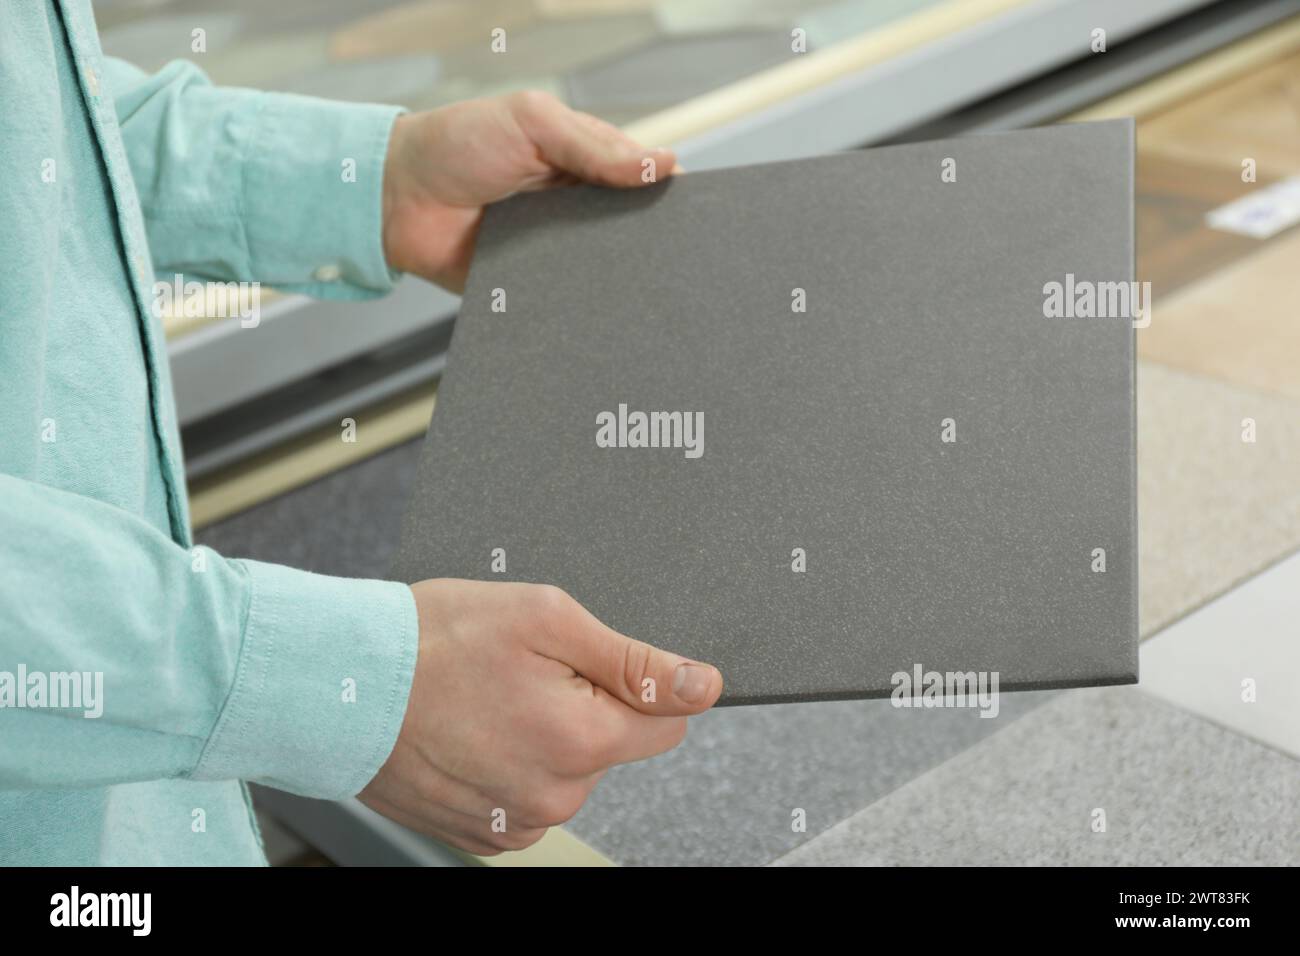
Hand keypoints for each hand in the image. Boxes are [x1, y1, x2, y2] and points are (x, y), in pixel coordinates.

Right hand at [359, 579, 722, 856]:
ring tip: (485, 697)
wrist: (336, 683)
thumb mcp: (546, 618)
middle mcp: (556, 798)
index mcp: (583, 742)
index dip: (634, 681)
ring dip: (542, 733)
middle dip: (582, 703)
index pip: (666, 720)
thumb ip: (635, 659)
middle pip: (613, 745)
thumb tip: (702, 685)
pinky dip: (510, 761)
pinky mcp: (483, 834)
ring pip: (569, 770)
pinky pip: (528, 794)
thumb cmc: (430, 641)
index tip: (589, 662)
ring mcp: (517, 824)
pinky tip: (472, 729)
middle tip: (519, 670)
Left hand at [381, 91, 678, 291]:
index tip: (687, 208)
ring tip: (641, 288)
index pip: (639, 178)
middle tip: (669, 254)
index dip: (662, 192)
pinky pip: (566, 300)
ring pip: (604, 269)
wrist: (398, 199)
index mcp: (581, 161)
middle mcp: (574, 206)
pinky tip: (598, 310)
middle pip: (628, 228)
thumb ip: (594, 146)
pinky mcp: (533, 285)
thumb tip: (663, 165)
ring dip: (618, 277)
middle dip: (647, 242)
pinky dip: (581, 305)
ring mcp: (555, 247)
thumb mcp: (531, 123)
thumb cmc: (457, 145)